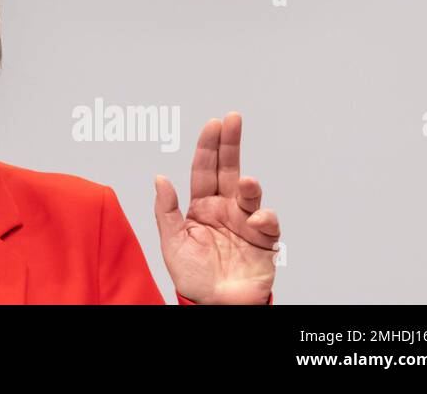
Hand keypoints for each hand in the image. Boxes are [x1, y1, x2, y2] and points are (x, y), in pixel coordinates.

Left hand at [153, 111, 278, 303]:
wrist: (215, 306)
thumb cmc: (192, 276)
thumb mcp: (172, 242)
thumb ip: (166, 211)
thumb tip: (159, 178)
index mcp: (202, 206)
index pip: (205, 169)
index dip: (209, 146)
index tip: (214, 123)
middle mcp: (225, 209)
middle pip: (229, 169)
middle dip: (231, 143)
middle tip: (234, 119)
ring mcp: (245, 223)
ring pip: (250, 194)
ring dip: (249, 185)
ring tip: (246, 182)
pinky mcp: (263, 242)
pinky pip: (267, 223)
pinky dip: (264, 218)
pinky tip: (255, 221)